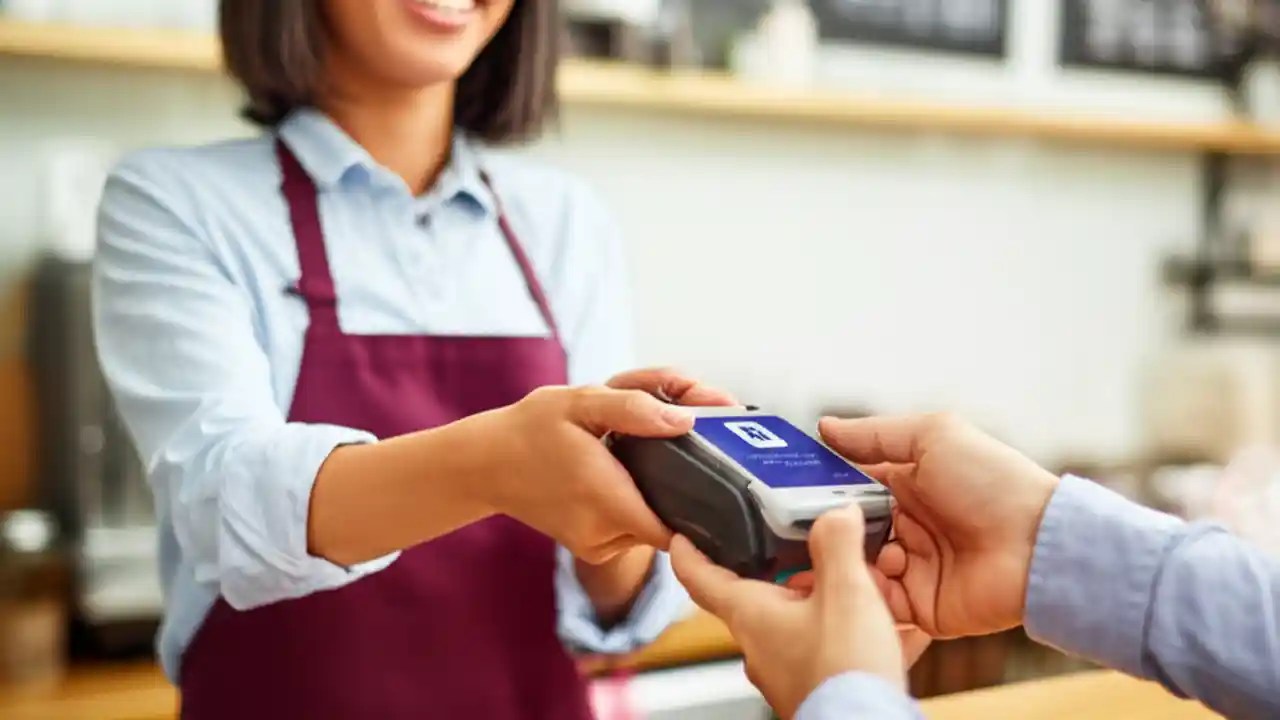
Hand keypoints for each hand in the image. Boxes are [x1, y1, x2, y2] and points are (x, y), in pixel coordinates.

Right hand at [478, 370, 732, 564]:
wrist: (485, 465)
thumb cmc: (532, 428)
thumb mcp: (581, 401)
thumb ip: (635, 409)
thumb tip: (688, 421)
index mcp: (607, 499)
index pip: (680, 525)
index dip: (706, 502)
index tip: (718, 468)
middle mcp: (605, 534)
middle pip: (671, 518)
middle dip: (682, 480)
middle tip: (679, 436)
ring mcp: (598, 547)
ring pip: (654, 524)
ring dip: (658, 491)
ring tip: (639, 452)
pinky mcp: (594, 549)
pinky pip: (634, 528)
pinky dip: (638, 502)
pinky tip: (623, 472)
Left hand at [670, 505, 904, 719]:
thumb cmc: (843, 672)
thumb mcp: (846, 592)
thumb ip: (838, 545)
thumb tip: (836, 513)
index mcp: (751, 617)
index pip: (700, 579)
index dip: (687, 553)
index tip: (679, 536)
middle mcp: (761, 646)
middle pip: (763, 594)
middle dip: (793, 570)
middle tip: (819, 548)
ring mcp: (786, 670)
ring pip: (803, 621)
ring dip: (832, 602)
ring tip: (871, 587)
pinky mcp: (816, 687)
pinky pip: (832, 649)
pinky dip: (857, 633)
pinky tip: (893, 628)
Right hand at [819, 414, 1059, 638]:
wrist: (1039, 547)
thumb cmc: (995, 482)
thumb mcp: (934, 437)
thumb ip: (874, 434)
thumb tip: (824, 426)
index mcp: (909, 487)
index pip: (850, 491)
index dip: (821, 492)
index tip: (787, 493)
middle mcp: (908, 528)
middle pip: (849, 533)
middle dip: (824, 533)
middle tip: (796, 532)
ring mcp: (913, 570)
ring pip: (857, 568)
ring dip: (842, 563)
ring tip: (829, 556)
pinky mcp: (921, 608)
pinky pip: (878, 604)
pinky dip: (863, 594)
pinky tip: (855, 581)